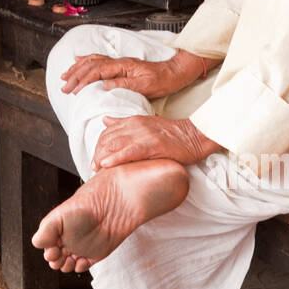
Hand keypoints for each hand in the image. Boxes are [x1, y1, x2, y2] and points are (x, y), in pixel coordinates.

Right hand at [59, 50, 211, 99]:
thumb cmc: (162, 81)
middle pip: (90, 65)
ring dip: (77, 68)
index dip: (83, 80)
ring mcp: (118, 62)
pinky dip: (86, 60)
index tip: (74, 90)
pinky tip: (79, 61)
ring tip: (65, 75)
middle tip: (64, 86)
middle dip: (75, 75)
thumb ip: (124, 84)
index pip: (97, 71)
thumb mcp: (145, 86)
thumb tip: (104, 85)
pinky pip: (98, 60)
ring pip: (92, 61)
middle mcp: (118, 62)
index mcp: (123, 66)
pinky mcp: (120, 65)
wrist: (174, 73)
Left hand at [91, 115, 221, 171]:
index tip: (95, 159)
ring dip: (102, 157)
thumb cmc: (172, 133)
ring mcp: (144, 135)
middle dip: (97, 153)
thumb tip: (104, 120)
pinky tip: (106, 165)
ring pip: (115, 144)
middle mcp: (135, 125)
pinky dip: (116, 158)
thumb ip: (123, 122)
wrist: (195, 136)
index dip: (98, 146)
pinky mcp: (153, 144)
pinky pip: (130, 151)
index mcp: (133, 121)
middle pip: (107, 138)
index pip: (106, 132)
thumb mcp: (145, 123)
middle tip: (93, 168)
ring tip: (96, 169)